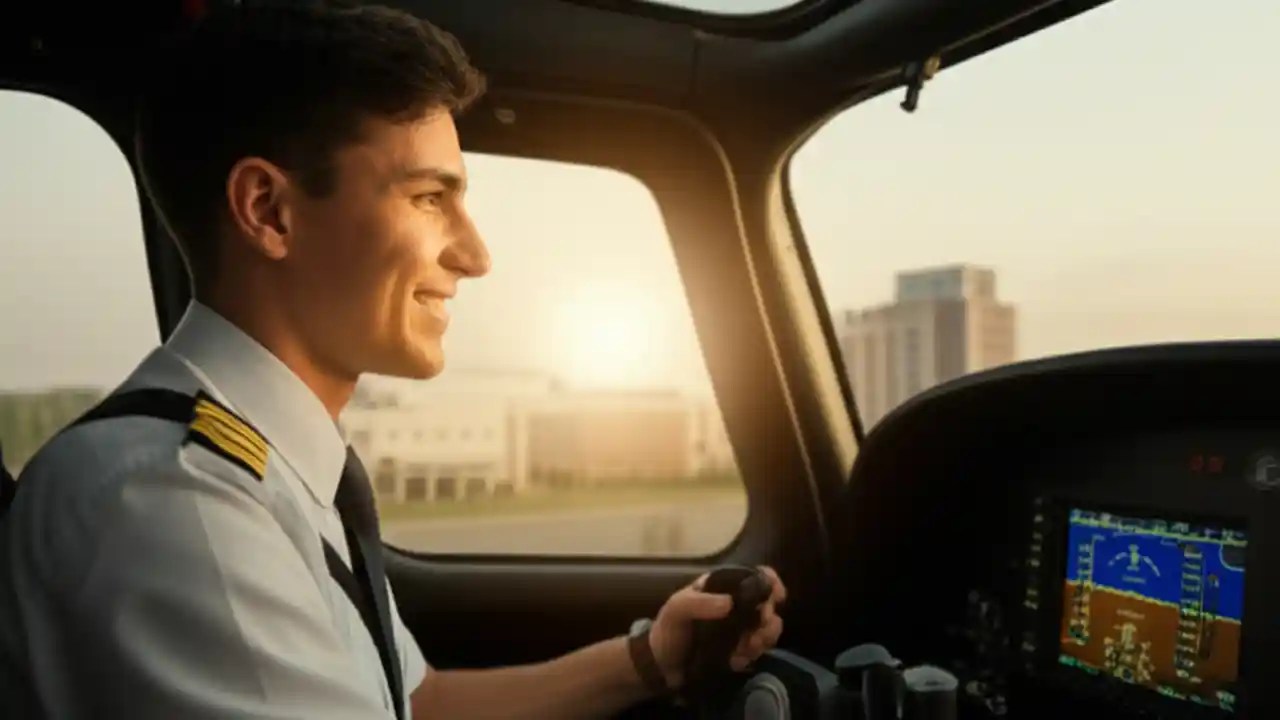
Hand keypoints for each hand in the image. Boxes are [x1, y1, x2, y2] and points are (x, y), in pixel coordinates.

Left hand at [647, 566, 786, 688]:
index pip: (754, 576)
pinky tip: (736, 661)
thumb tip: (729, 603)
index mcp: (722, 587)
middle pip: (768, 605)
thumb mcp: (677, 610)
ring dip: (763, 639)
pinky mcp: (741, 651)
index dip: (770, 582)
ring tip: (746, 649)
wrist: (661, 668)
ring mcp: (741, 629)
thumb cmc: (668, 631)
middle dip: (768, 619)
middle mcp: (736, 605)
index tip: (776, 597)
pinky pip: (759, 650)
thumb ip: (698, 603)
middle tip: (754, 635)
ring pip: (768, 629)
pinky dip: (753, 655)